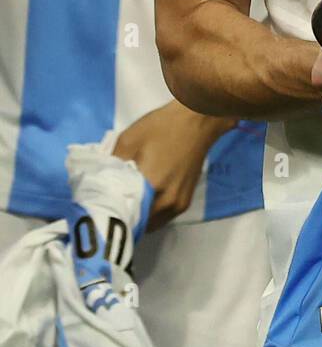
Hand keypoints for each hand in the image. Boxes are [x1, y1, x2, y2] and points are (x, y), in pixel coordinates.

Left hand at [113, 101, 235, 230]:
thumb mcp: (128, 140)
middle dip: (124, 217)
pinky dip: (151, 213)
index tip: (99, 210)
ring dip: (138, 217)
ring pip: (151, 224)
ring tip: (127, 203)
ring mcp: (178, 205)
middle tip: (110, 206)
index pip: (123, 216)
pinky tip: (144, 199)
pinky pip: (162, 217)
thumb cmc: (162, 127)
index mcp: (151, 187)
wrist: (197, 121)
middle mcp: (167, 203)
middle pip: (137, 224)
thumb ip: (111, 165)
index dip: (109, 215)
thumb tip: (100, 184)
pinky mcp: (185, 202)